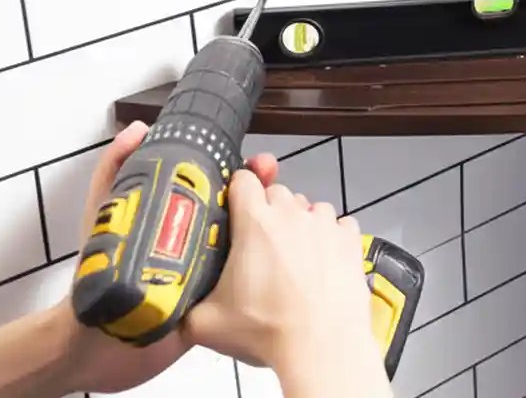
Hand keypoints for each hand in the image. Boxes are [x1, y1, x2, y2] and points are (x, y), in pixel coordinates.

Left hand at [54, 121, 279, 394]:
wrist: (94, 341)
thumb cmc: (96, 274)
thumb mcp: (101, 214)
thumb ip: (113, 172)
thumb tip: (138, 129)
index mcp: (181, 222)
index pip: (222, 191)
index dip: (245, 175)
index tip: (260, 162)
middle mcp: (201, 246)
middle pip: (244, 216)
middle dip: (264, 196)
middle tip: (273, 182)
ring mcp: (211, 278)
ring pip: (250, 248)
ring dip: (270, 231)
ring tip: (283, 214)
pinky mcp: (215, 308)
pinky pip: (245, 289)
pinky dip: (265, 273)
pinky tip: (281, 258)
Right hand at [181, 172, 392, 397]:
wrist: (321, 346)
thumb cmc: (265, 330)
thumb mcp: (206, 324)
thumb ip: (184, 306)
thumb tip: (174, 304)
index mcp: (254, 221)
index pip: (243, 180)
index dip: (237, 192)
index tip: (234, 212)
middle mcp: (292, 213)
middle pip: (277, 193)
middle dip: (268, 211)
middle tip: (261, 246)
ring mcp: (326, 223)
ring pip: (310, 207)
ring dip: (301, 223)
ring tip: (295, 256)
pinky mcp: (351, 239)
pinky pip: (339, 224)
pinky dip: (331, 237)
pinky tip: (324, 261)